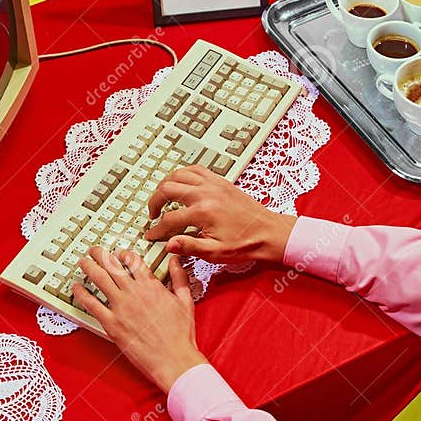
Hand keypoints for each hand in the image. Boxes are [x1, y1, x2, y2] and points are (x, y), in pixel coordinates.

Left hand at [74, 247, 206, 392]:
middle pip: (112, 265)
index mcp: (151, 286)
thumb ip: (179, 277)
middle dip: (100, 254)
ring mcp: (121, 307)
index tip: (118, 253)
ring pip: (100, 279)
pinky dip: (82, 294)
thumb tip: (175, 260)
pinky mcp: (112, 324)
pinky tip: (76, 288)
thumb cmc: (180, 334)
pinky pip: (91, 305)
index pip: (133, 260)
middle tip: (94, 250)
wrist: (173, 359)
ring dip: (89, 267)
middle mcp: (134, 293)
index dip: (123, 254)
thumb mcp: (185, 301)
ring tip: (83, 261)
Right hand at [145, 165, 296, 263]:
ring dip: (166, 184)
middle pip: (168, 189)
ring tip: (162, 198)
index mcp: (203, 212)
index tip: (151, 235)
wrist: (269, 232)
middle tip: (152, 214)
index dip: (156, 229)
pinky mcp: (220, 181)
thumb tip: (169, 244)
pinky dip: (183, 174)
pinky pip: (195, 169)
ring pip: (179, 174)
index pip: (169, 219)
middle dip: (154, 202)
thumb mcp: (216, 252)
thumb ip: (190, 247)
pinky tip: (180, 183)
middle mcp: (206, 193)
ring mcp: (213, 184)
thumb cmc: (246, 243)